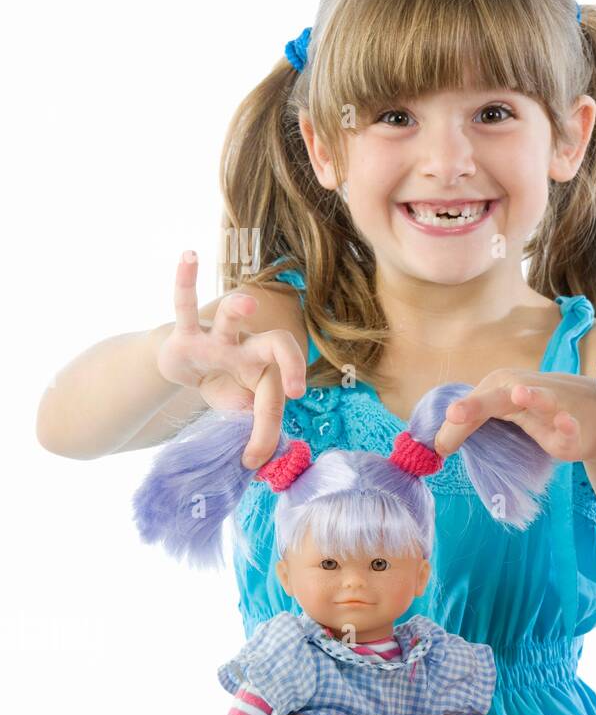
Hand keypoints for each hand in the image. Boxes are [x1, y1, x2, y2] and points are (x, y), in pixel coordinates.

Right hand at [155, 250, 306, 468]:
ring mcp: (217, 337)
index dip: (267, 430)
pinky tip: (188, 255)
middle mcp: (247, 347)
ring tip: (248, 303)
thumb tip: (258, 436)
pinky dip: (184, 281)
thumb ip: (247, 416)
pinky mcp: (185, 333)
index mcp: (265, 369)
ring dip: (238, 311)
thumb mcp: (234, 405)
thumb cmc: (220, 382)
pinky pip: (184, 305)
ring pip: (233, 317)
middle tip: (294, 391)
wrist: (182, 365)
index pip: (273, 397)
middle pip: (276, 344)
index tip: (256, 458)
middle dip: (289, 361)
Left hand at [433, 369, 595, 465]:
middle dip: (475, 406)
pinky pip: (569, 423)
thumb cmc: (539, 413)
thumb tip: (436, 444)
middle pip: (494, 399)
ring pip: (538, 399)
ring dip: (531, 396)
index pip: (469, 410)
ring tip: (519, 395)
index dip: (452, 429)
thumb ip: (472, 426)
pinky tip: (564, 422)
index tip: (437, 450)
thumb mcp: (504, 414)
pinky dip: (567, 423)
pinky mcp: (572, 423)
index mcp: (498, 388)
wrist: (593, 414)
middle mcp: (521, 389)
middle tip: (454, 414)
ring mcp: (550, 403)